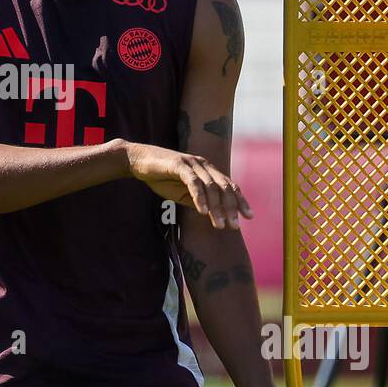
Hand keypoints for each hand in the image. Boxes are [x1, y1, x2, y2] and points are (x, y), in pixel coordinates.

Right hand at [124, 142, 252, 229]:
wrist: (138, 160)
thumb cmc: (161, 176)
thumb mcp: (183, 192)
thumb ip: (198, 199)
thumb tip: (213, 215)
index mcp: (208, 170)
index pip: (229, 186)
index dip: (240, 201)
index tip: (248, 217)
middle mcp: (203, 164)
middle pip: (223, 187)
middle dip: (231, 207)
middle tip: (235, 226)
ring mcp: (192, 163)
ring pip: (210, 186)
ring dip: (217, 207)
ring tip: (220, 225)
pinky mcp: (179, 164)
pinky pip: (193, 182)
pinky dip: (199, 197)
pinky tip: (203, 212)